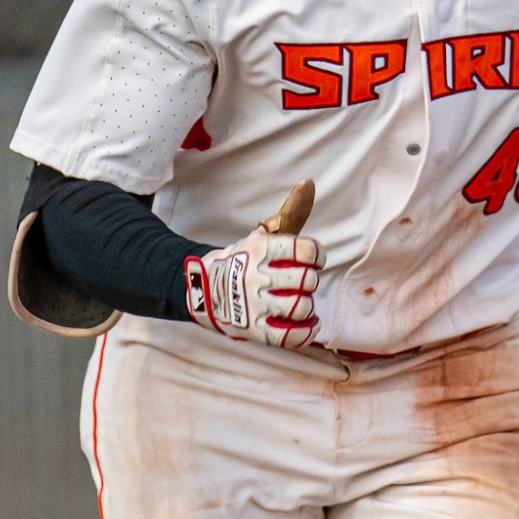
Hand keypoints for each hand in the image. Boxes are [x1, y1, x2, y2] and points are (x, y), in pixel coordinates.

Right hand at [184, 181, 321, 348]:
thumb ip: (289, 215)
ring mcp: (256, 305)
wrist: (202, 290)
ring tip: (300, 300)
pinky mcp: (255, 330)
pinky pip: (292, 335)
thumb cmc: (242, 261)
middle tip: (301, 281)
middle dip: (309, 280)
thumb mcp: (261, 236)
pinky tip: (308, 322)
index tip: (313, 259)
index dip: (317, 255)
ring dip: (307, 304)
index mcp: (261, 250)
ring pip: (301, 307)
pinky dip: (307, 330)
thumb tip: (309, 183)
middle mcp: (258, 276)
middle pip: (306, 281)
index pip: (306, 251)